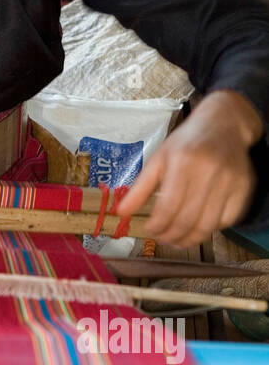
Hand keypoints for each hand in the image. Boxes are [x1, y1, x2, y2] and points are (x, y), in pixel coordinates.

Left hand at [116, 90, 261, 247]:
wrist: (224, 123)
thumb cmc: (187, 141)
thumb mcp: (159, 158)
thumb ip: (140, 187)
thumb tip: (120, 212)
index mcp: (184, 161)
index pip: (168, 206)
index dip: (157, 225)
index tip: (149, 230)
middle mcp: (209, 172)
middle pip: (187, 219)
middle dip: (171, 236)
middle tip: (162, 239)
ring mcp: (230, 181)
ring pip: (208, 225)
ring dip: (190, 240)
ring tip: (177, 241)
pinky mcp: (244, 188)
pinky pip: (227, 220)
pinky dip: (211, 229)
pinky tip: (198, 228)